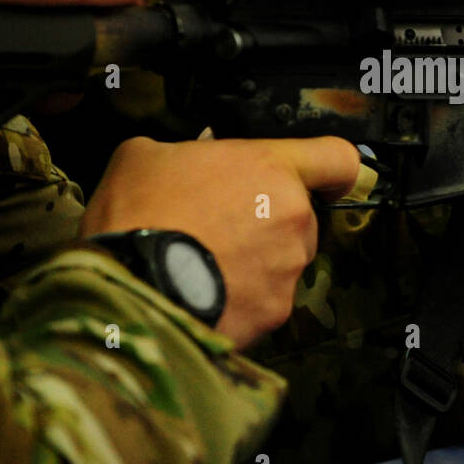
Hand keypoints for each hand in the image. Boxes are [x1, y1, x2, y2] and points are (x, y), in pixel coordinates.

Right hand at [80, 135, 359, 348]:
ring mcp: (287, 268)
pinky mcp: (273, 312)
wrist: (126, 284)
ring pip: (284, 261)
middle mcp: (292, 216)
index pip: (336, 158)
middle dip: (269, 222)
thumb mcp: (146, 156)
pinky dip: (242, 299)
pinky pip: (265, 300)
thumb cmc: (136, 214)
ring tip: (205, 265)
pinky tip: (204, 294)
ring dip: (256, 262)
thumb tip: (185, 162)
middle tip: (220, 227)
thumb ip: (185, 152)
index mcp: (271, 168)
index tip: (324, 180)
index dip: (332, 169)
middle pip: (301, 217)